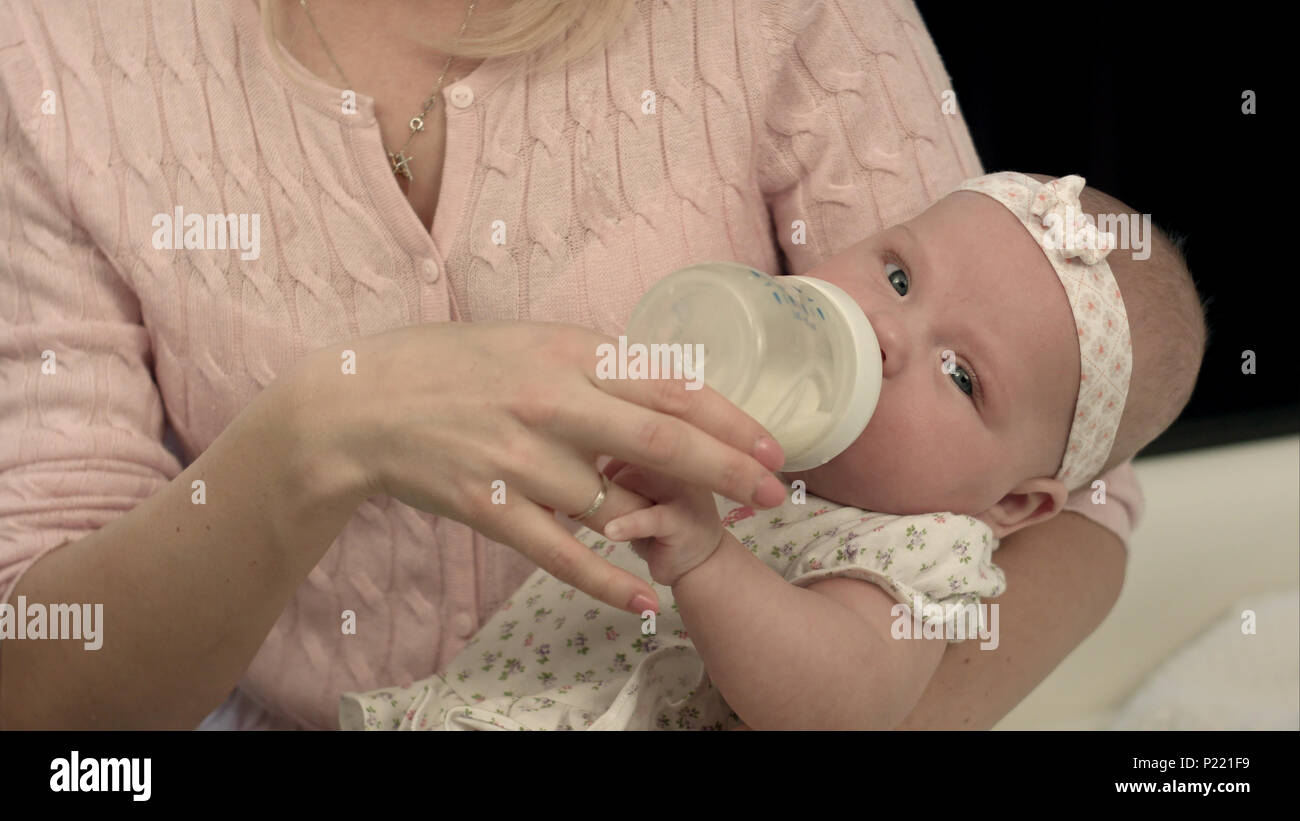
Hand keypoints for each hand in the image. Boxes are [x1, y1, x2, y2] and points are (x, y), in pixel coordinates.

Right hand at [276, 321, 785, 614]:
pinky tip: (644, 599)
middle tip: (771, 495)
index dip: (729, 419)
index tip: (768, 443)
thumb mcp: (525, 341)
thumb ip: (591, 364)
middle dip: (729, 472)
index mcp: (566, 352)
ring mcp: (522, 460)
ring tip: (699, 538)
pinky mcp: (492, 509)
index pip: (669, 385)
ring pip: (617, 506)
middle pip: (663, 444)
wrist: (357, 408)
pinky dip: (609, 581)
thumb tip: (659, 384)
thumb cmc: (445, 366)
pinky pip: (565, 555)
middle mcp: (552, 403)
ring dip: (665, 528)